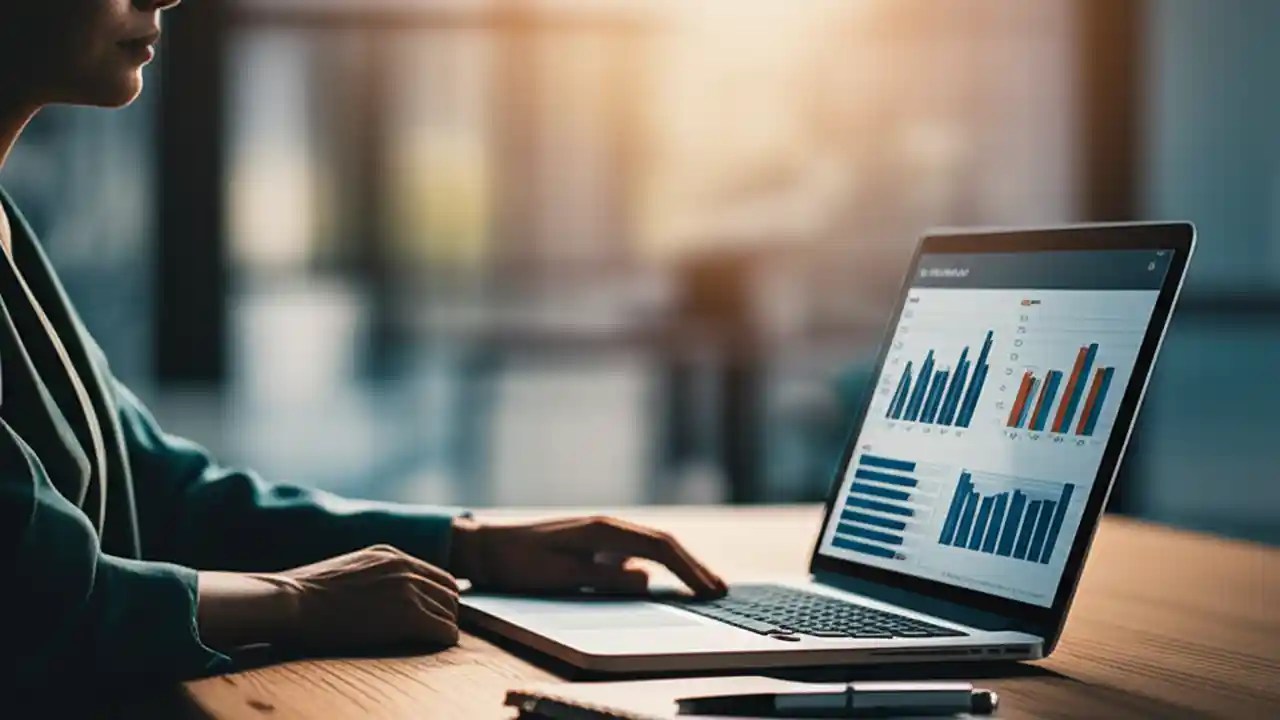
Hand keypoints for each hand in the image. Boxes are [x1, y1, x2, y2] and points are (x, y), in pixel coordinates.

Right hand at [197, 545, 460, 652]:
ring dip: (444, 627)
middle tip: (436, 632)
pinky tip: (432, 647)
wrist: (290, 601)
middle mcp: (404, 566)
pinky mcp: (406, 613)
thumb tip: (378, 597)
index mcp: (390, 554)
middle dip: (446, 613)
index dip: (439, 597)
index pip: (437, 575)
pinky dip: (443, 640)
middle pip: (449, 592)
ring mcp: (407, 588)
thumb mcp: (346, 572)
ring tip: (431, 642)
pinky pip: (444, 630)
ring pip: (450, 611)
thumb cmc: (304, 595)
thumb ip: (371, 577)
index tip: (435, 614)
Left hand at [449, 516, 727, 597]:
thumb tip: (645, 580)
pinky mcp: (598, 544)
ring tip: (706, 585)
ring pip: (654, 545)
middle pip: (664, 542)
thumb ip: (602, 578)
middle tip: (720, 590)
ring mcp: (604, 534)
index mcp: (602, 530)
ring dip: (682, 564)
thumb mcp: (558, 575)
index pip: (659, 547)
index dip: (688, 568)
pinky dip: (663, 564)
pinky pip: (640, 552)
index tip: (708, 589)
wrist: (487, 546)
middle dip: (694, 566)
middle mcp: (608, 526)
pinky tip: (672, 579)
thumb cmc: (517, 563)